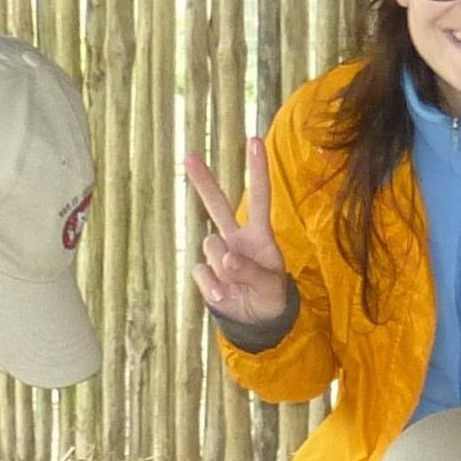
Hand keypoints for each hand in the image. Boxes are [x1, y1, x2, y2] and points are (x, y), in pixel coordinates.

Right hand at [186, 138, 291, 323]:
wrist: (255, 320)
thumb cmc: (269, 295)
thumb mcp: (270, 286)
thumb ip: (251, 272)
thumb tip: (225, 259)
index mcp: (259, 235)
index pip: (259, 197)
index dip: (257, 170)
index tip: (254, 141)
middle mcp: (236, 238)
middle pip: (217, 205)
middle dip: (203, 182)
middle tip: (189, 156)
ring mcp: (218, 254)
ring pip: (210, 247)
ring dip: (223, 268)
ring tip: (238, 286)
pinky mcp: (205, 273)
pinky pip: (201, 273)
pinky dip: (212, 287)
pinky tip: (224, 296)